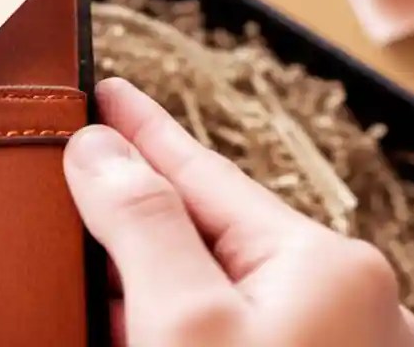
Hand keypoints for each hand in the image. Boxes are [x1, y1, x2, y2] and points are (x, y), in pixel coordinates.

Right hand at [65, 79, 413, 346]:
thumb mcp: (186, 322)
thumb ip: (142, 224)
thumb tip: (99, 146)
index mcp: (325, 265)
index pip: (205, 174)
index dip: (144, 131)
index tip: (103, 90)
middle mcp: (338, 301)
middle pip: (209, 230)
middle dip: (137, 203)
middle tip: (75, 168)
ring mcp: (324, 346)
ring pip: (215, 285)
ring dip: (146, 272)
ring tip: (85, 251)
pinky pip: (227, 328)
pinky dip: (171, 319)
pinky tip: (127, 323)